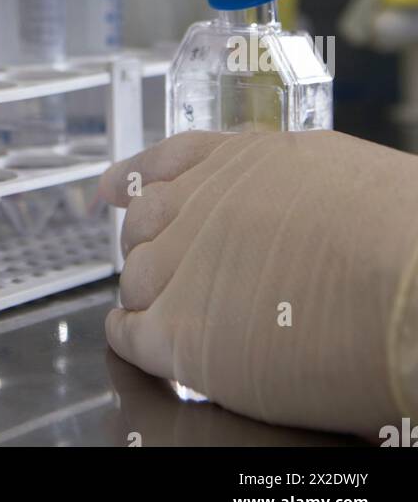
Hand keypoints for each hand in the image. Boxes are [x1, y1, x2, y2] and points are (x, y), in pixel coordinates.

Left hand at [99, 129, 417, 437]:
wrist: (410, 285)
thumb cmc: (399, 232)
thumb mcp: (338, 171)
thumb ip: (293, 184)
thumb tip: (292, 202)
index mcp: (244, 162)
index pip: (171, 160)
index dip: (138, 176)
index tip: (113, 186)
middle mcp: (201, 203)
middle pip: (145, 220)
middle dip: (149, 243)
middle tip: (163, 268)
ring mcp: (182, 265)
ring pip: (135, 277)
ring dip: (146, 294)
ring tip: (164, 313)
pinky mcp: (180, 332)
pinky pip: (131, 335)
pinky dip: (128, 337)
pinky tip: (137, 341)